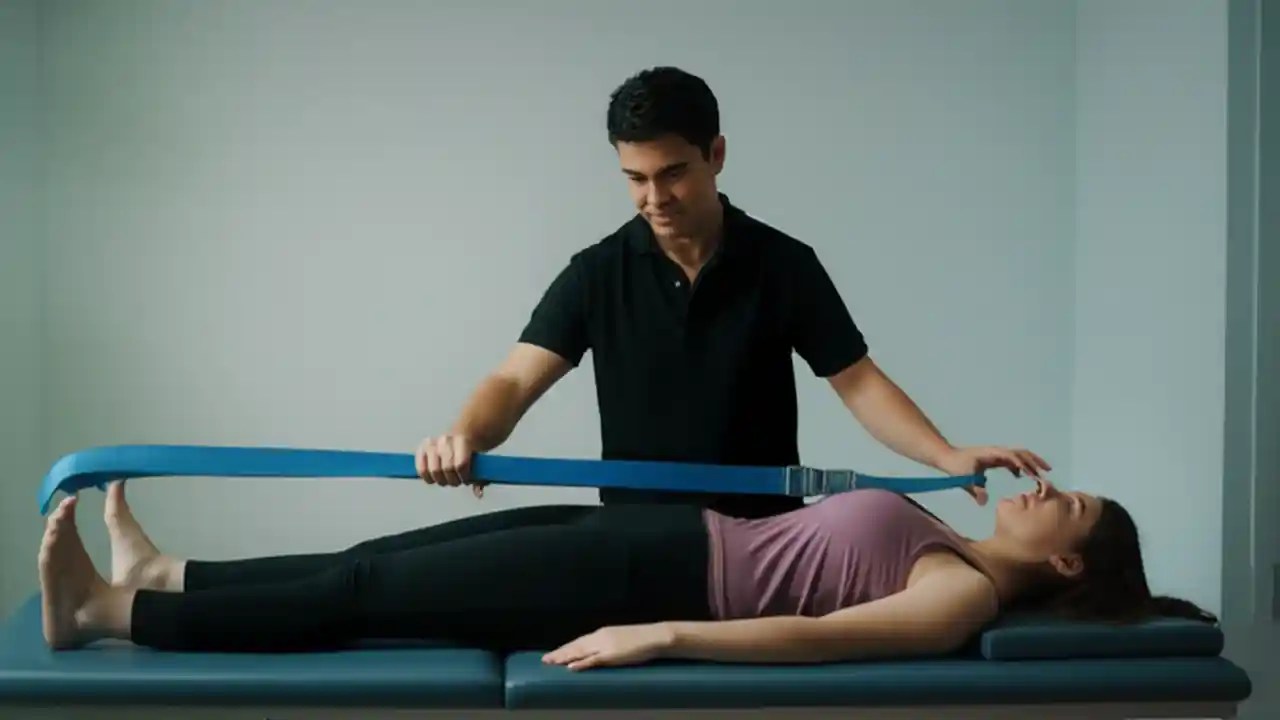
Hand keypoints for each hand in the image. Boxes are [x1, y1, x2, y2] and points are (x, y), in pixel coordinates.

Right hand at [413, 433, 487, 497]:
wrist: (462, 436)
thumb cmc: (470, 453)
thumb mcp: (479, 462)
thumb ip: (481, 478)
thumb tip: (479, 493)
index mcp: (462, 441)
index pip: (460, 464)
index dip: (463, 477)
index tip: (466, 479)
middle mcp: (445, 440)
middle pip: (447, 469)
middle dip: (452, 480)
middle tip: (456, 480)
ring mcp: (432, 444)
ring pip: (434, 471)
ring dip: (440, 480)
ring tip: (446, 479)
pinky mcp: (422, 449)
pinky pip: (421, 469)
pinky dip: (427, 477)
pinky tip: (433, 478)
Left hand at [542, 623, 673, 670]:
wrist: (654, 636)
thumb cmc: (640, 640)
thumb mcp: (620, 639)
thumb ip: (608, 644)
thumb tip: (599, 652)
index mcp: (602, 633)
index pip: (579, 641)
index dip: (566, 648)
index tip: (554, 653)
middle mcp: (600, 638)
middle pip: (575, 646)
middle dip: (560, 653)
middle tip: (545, 660)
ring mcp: (605, 646)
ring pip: (580, 652)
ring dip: (564, 658)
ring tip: (551, 662)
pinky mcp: (612, 655)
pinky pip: (593, 660)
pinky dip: (581, 663)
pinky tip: (571, 667)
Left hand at [936, 445, 1051, 505]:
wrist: (946, 457)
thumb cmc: (955, 466)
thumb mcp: (965, 479)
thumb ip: (975, 490)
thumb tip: (984, 502)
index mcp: (992, 454)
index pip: (1012, 456)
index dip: (1024, 464)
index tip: (1033, 474)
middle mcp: (996, 452)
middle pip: (1020, 453)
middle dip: (1034, 460)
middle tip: (1047, 471)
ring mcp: (995, 454)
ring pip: (1017, 456)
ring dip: (1030, 463)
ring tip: (1040, 475)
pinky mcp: (993, 459)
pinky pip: (1010, 461)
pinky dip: (1019, 466)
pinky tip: (1020, 476)